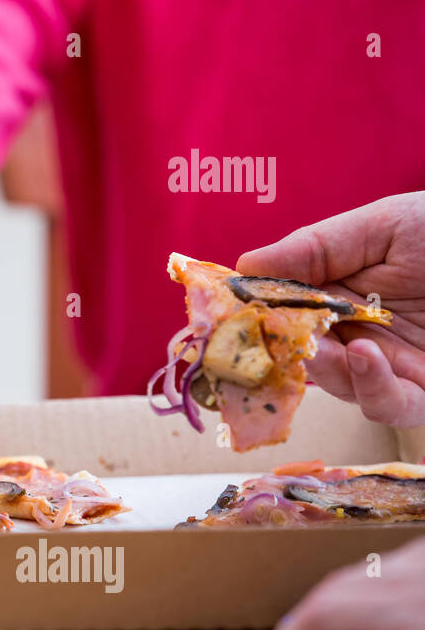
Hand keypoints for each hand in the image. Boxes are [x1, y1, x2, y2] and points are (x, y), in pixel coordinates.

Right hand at [237, 191, 424, 425]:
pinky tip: (366, 355)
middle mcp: (358, 332)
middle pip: (297, 353)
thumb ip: (314, 247)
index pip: (280, 310)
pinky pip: (384, 404)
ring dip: (323, 367)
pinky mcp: (422, 393)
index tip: (224, 311)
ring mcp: (390, 365)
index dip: (251, 314)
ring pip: (334, 384)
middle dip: (277, 348)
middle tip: (262, 336)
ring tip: (326, 342)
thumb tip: (241, 268)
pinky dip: (368, 386)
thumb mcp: (384, 225)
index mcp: (340, 291)